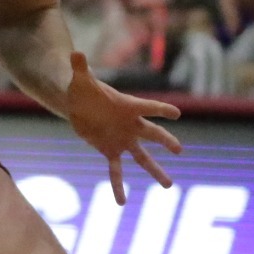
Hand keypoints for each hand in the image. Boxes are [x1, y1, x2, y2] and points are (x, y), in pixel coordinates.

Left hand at [66, 52, 182, 205]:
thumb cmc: (84, 88)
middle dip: (165, 141)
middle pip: (152, 134)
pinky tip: (121, 202)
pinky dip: (118, 186)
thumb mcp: (80, 79)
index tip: (176, 114)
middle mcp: (131, 125)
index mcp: (128, 106)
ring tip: (168, 186)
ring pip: (142, 157)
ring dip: (155, 171)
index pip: (148, 107)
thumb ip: (80, 67)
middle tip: (179, 150)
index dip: (161, 110)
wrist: (78, 105)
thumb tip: (73, 52)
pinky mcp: (110, 151)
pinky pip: (116, 170)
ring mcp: (123, 140)